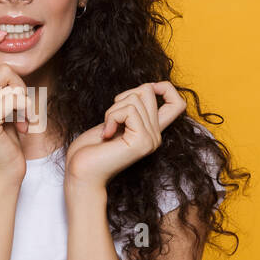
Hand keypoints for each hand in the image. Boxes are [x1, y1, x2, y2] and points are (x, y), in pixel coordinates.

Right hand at [0, 29, 33, 186]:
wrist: (3, 173)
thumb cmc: (5, 139)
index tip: (0, 35)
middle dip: (18, 83)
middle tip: (21, 103)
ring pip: (9, 82)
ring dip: (25, 101)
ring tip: (22, 118)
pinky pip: (14, 99)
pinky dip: (27, 111)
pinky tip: (23, 126)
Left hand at [64, 81, 185, 192]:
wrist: (81, 172)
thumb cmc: (91, 148)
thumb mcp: (115, 120)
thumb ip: (132, 108)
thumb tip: (147, 88)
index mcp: (151, 131)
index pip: (178, 103)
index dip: (165, 88)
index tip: (139, 95)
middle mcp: (155, 136)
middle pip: (148, 91)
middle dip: (122, 97)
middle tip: (110, 120)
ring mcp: (151, 140)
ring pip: (135, 98)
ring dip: (112, 110)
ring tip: (107, 130)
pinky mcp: (142, 141)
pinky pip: (128, 110)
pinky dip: (111, 117)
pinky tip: (107, 134)